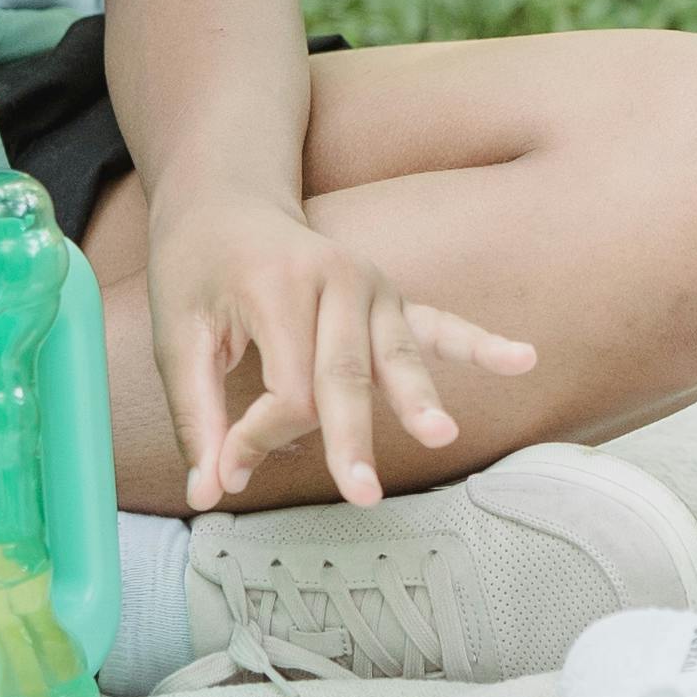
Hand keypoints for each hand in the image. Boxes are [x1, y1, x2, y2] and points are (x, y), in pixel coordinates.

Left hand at [146, 194, 535, 514]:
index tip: (227, 466)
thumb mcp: (175, 338)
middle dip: (350, 439)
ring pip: (396, 358)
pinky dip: (481, 345)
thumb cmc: (197, 271)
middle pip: (346, 375)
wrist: (229, 204)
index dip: (259, 437)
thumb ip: (196, 417)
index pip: (287, 385)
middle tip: (360, 493)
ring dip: (419, 399)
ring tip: (441, 436)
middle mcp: (336, 279)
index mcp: (278, 284)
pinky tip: (522, 360)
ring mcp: (373, 286)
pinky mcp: (392, 300)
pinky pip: (440, 326)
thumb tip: (208, 492)